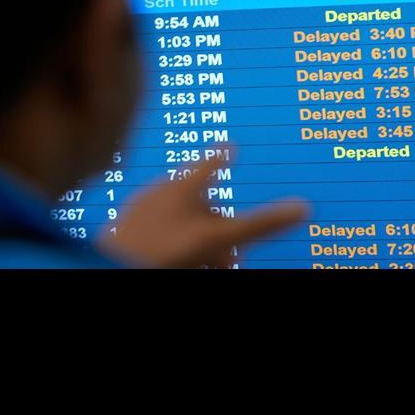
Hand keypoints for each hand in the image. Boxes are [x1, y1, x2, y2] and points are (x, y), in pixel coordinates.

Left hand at [99, 146, 308, 268]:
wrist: (110, 267)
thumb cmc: (161, 250)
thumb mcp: (219, 238)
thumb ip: (260, 224)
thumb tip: (303, 207)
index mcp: (182, 185)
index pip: (211, 163)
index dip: (223, 156)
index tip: (230, 146)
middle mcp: (159, 193)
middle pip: (200, 202)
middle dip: (221, 227)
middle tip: (232, 256)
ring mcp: (141, 214)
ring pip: (180, 222)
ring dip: (201, 243)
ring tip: (209, 265)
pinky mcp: (128, 235)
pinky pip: (161, 235)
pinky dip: (179, 247)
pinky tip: (183, 262)